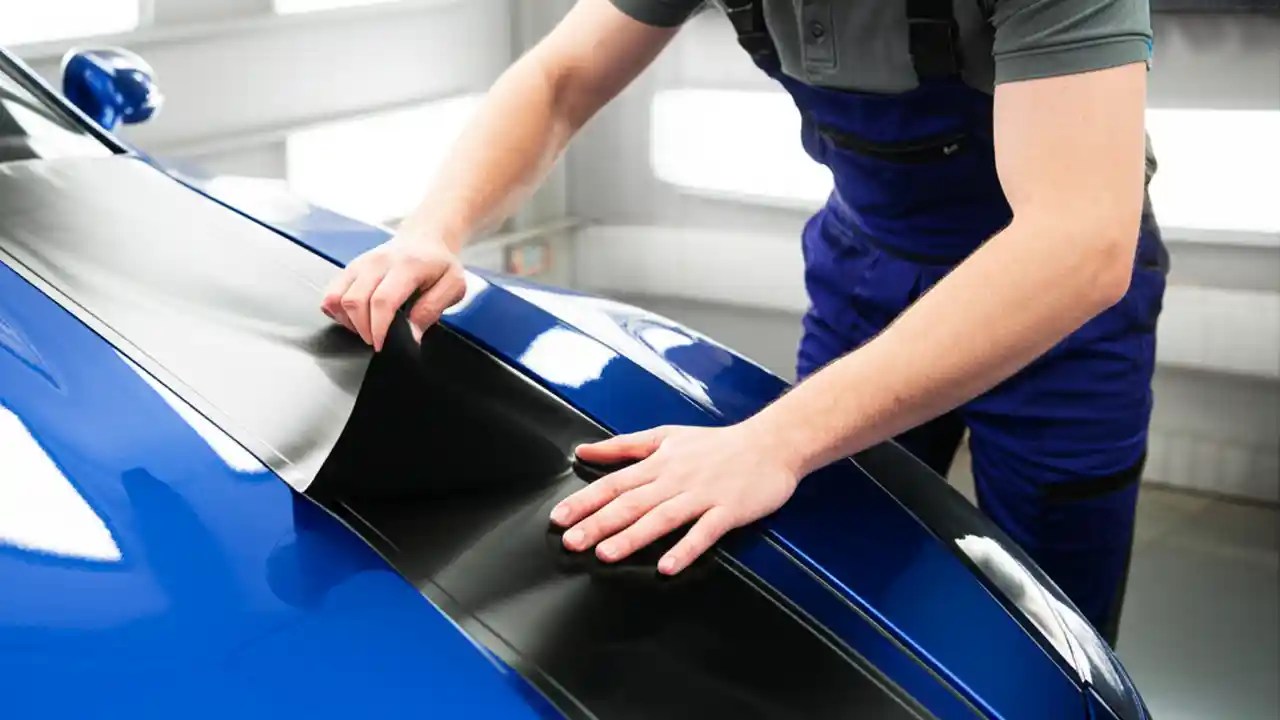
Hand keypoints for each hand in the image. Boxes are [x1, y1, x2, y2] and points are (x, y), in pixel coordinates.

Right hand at [320, 235, 465, 350]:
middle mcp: (378, 262)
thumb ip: (432, 310)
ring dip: (348, 321)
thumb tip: (412, 334)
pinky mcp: (350, 268)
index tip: (382, 345)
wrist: (424, 237)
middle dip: (363, 329)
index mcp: (406, 266)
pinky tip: (355, 317)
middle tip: (377, 340)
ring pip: (337, 297)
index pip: (382, 300)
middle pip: (354, 301)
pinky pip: (331, 293)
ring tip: (367, 329)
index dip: (379, 328)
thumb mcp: (453, 286)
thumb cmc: (439, 264)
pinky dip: (337, 311)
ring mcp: (360, 264)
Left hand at [550, 424, 802, 574]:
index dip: (585, 501)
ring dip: (633, 537)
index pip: (614, 483)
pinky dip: (686, 548)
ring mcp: (702, 495)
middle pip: (632, 503)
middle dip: (599, 523)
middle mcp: (676, 478)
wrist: (771, 443)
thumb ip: (624, 446)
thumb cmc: (717, 444)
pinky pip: (704, 533)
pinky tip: (668, 566)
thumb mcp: (666, 436)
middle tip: (571, 542)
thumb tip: (584, 449)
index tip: (560, 517)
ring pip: (662, 518)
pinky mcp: (728, 511)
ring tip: (606, 554)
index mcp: (659, 463)